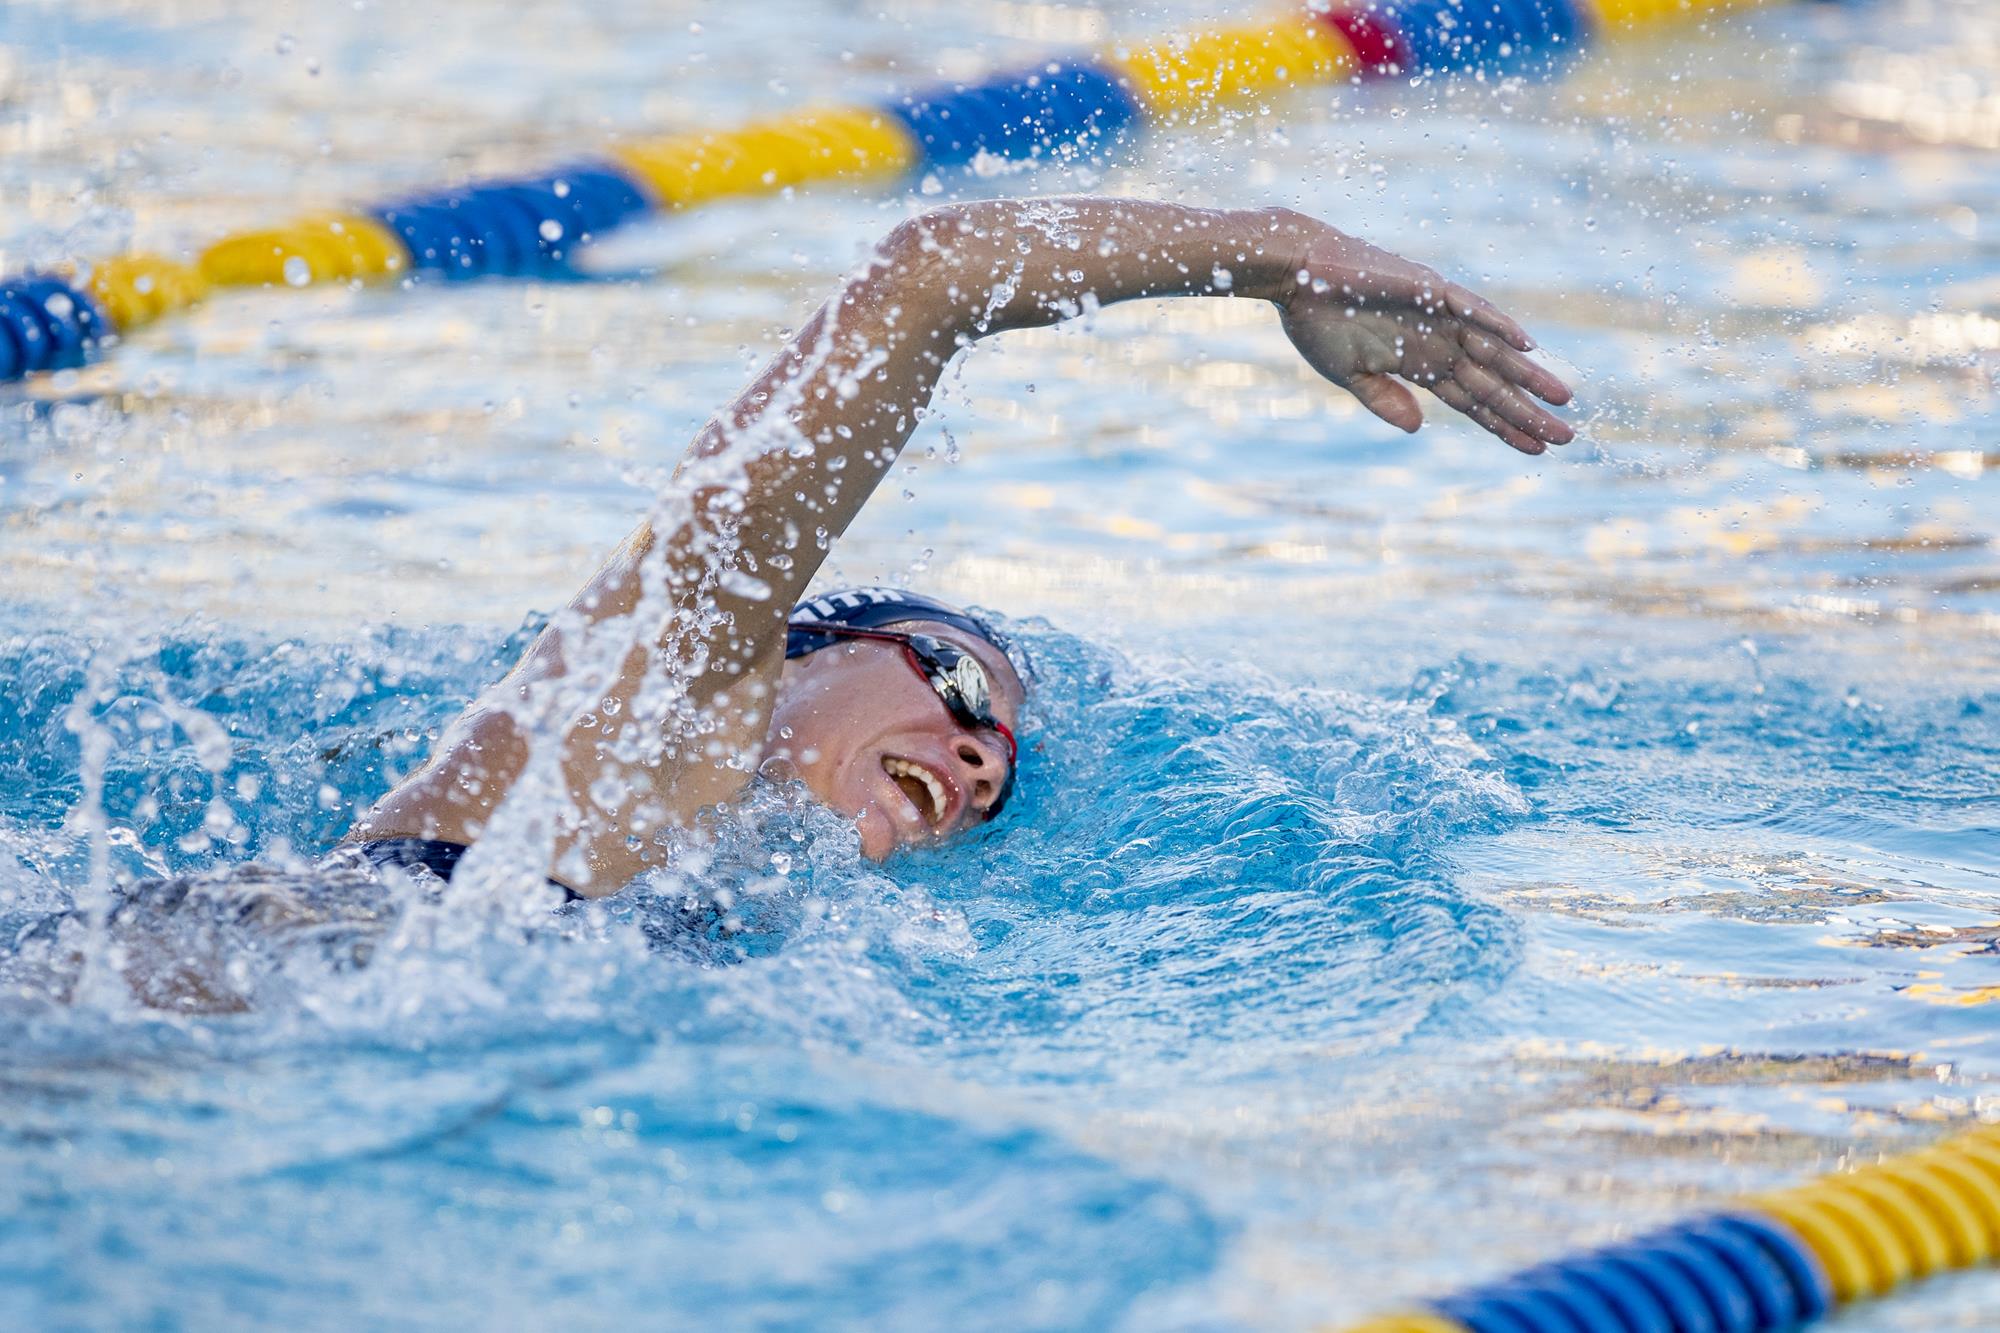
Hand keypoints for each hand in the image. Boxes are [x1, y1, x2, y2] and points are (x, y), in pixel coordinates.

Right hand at [1275, 224, 1573, 454]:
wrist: (1297, 274)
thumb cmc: (1317, 321)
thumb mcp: (1349, 375)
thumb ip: (1384, 400)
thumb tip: (1418, 429)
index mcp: (1420, 365)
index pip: (1472, 402)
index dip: (1503, 426)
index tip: (1535, 450)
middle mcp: (1439, 342)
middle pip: (1492, 383)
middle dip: (1528, 410)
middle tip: (1566, 436)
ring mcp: (1438, 316)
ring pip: (1494, 350)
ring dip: (1528, 373)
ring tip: (1563, 398)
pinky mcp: (1429, 289)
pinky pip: (1470, 309)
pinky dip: (1497, 324)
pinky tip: (1526, 344)